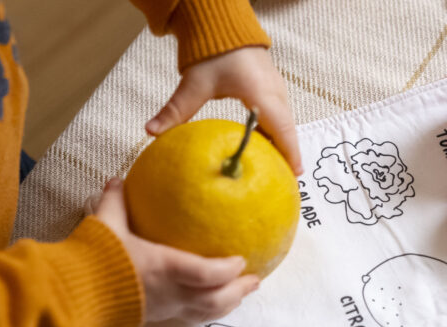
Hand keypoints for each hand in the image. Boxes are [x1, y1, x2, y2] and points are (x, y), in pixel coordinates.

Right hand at [93, 179, 259, 322]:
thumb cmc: (90, 260)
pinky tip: (212, 301)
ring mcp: (165, 308)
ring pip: (205, 313)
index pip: (207, 274)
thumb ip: (116, 201)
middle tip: (256, 280)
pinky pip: (190, 316)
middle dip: (239, 291)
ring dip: (228, 304)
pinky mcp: (156, 317)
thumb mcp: (105, 225)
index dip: (228, 270)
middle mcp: (170, 292)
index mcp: (164, 268)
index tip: (242, 260)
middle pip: (215, 300)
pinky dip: (207, 309)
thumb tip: (119, 179)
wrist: (68, 296)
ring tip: (243, 294)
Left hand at [145, 46, 302, 174]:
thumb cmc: (213, 52)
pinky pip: (280, 115)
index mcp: (261, 94)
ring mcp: (277, 89)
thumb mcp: (194, 83)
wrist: (224, 26)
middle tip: (285, 179)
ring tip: (276, 167)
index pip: (282, 129)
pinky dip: (277, 132)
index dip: (290, 154)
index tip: (294, 175)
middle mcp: (275, 93)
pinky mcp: (272, 88)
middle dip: (288, 154)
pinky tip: (264, 145)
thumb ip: (176, 110)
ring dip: (282, 143)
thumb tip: (151, 131)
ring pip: (285, 123)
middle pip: (287, 130)